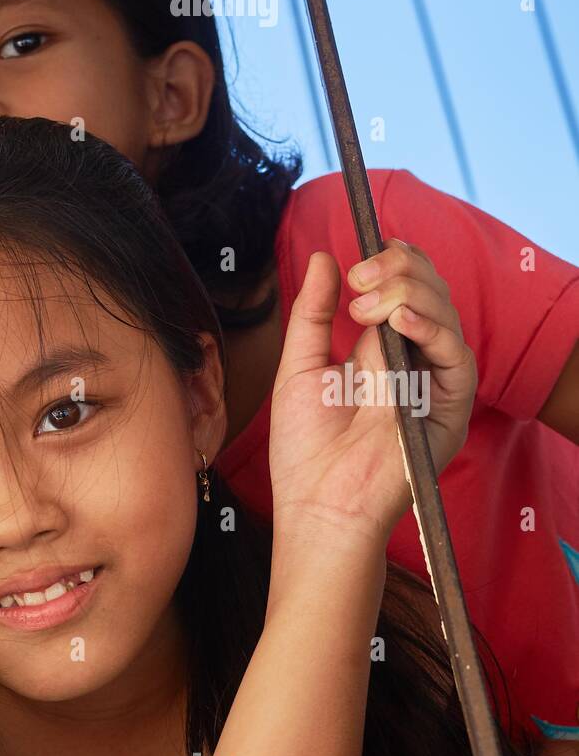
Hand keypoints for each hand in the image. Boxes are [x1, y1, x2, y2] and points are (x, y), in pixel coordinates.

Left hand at [267, 244, 476, 548]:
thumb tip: (322, 258)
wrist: (318, 503)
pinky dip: (431, 330)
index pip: (404, 291)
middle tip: (363, 273)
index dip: (395, 264)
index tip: (367, 251)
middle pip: (429, 295)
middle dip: (400, 271)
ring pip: (446, 316)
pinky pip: (455, 357)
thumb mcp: (300, 367)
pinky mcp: (450, 408)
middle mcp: (414, 364)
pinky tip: (399, 320)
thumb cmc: (305, 448)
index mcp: (381, 353)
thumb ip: (313, 313)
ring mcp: (434, 384)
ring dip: (410, 293)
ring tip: (369, 299)